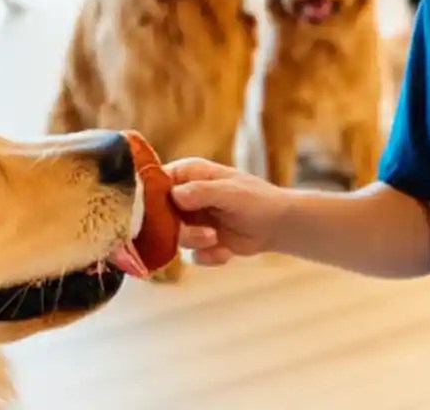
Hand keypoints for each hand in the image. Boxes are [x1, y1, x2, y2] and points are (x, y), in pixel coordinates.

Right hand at [166, 158, 291, 265]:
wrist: (279, 225)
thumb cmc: (257, 199)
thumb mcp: (230, 192)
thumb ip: (201, 191)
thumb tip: (173, 194)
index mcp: (188, 174)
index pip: (155, 181)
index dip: (150, 197)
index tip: (158, 213)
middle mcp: (184, 196)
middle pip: (158, 214)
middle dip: (177, 228)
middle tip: (203, 232)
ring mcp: (190, 220)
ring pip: (172, 237)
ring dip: (195, 241)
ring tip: (216, 238)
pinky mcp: (199, 242)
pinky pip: (191, 254)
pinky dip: (209, 256)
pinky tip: (226, 251)